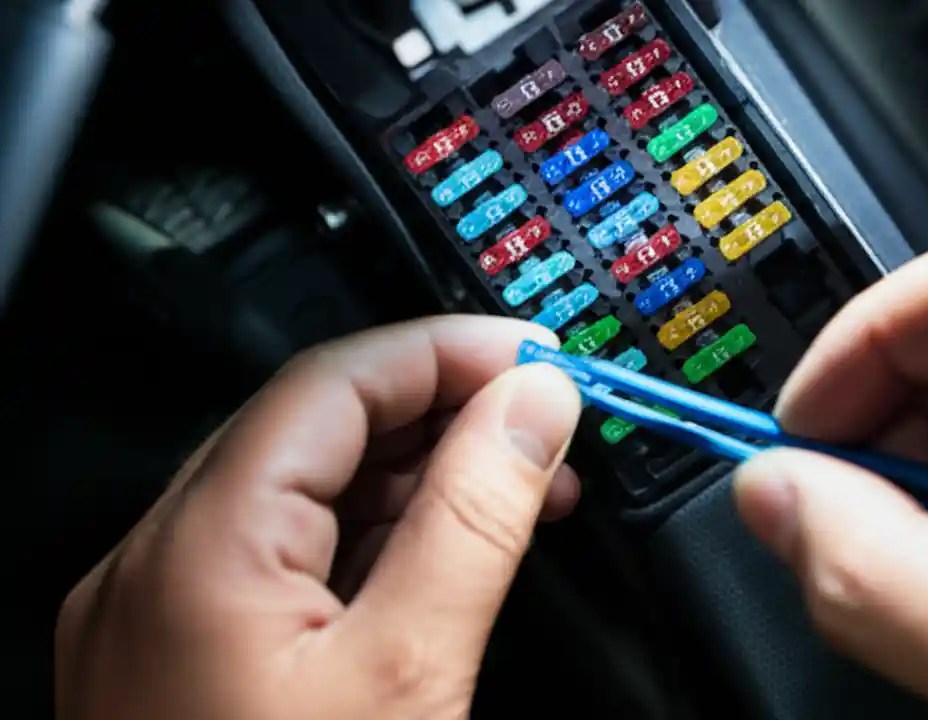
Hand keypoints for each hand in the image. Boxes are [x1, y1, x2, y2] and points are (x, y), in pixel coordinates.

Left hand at [55, 316, 582, 718]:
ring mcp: (166, 617)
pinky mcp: (192, 662)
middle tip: (545, 416)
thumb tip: (534, 402)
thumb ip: (476, 517)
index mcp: (196, 549)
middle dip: (442, 408)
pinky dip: (376, 538)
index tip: (537, 356)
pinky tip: (450, 546)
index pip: (332, 384)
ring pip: (305, 492)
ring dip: (418, 472)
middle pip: (315, 429)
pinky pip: (290, 559)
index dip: (444, 352)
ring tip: (523, 480)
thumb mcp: (412, 673)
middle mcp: (157, 566)